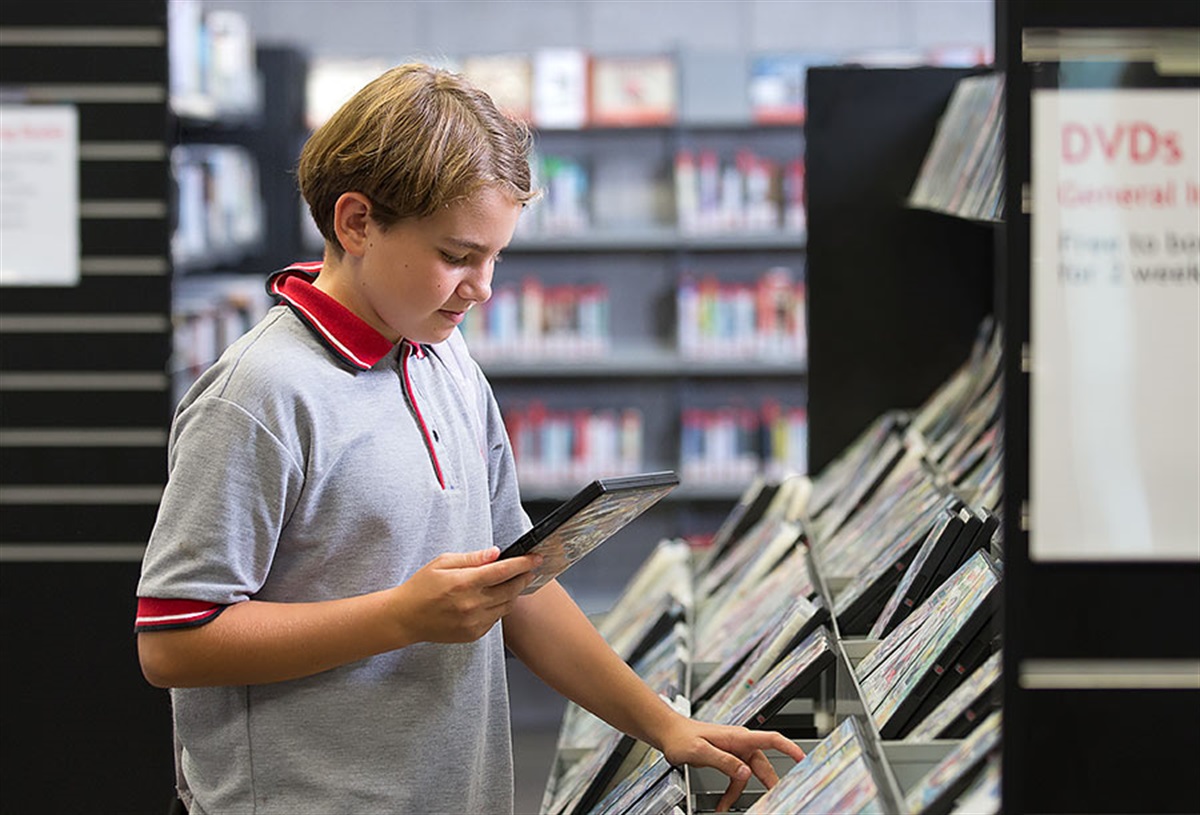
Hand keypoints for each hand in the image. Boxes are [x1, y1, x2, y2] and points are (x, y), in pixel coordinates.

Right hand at [391, 547, 539, 643]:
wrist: (405, 618)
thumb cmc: (421, 587)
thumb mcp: (442, 563)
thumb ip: (472, 558)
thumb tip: (496, 553)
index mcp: (464, 583)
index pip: (503, 571)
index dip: (523, 563)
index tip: (535, 558)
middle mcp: (471, 604)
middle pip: (510, 589)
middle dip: (523, 577)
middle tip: (529, 569)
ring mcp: (473, 622)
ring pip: (506, 606)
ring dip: (513, 593)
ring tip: (512, 582)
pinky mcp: (473, 634)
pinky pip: (495, 619)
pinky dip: (499, 607)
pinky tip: (492, 599)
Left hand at [658, 718, 805, 812]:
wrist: (668, 734)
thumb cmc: (681, 736)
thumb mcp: (700, 751)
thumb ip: (724, 761)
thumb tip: (745, 772)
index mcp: (737, 737)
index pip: (771, 740)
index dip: (789, 748)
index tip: (802, 759)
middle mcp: (739, 743)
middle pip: (762, 765)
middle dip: (768, 783)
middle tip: (776, 799)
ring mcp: (733, 751)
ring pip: (748, 775)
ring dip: (740, 793)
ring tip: (729, 807)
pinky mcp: (726, 759)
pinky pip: (735, 778)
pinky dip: (730, 792)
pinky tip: (722, 804)